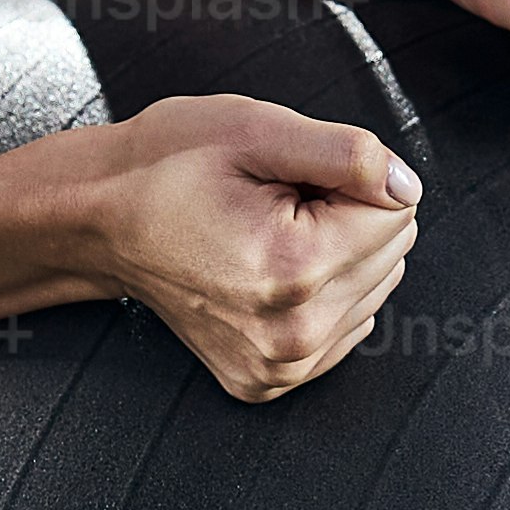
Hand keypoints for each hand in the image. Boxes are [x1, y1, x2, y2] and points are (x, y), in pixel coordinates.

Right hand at [48, 94, 423, 400]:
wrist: (101, 221)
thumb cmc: (168, 168)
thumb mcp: (258, 129)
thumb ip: (350, 155)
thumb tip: (407, 187)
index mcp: (294, 268)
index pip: (399, 211)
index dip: (349, 179)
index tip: (291, 179)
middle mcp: (293, 332)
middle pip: (393, 252)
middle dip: (346, 216)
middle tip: (276, 203)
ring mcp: (282, 366)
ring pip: (376, 287)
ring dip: (336, 254)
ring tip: (267, 235)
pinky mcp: (271, 379)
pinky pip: (348, 323)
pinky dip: (322, 292)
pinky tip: (270, 272)